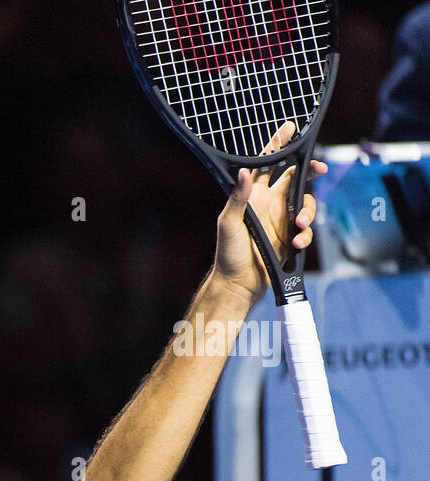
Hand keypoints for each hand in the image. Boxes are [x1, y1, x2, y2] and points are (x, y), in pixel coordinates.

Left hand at [212, 121, 325, 302]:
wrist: (239, 283)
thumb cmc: (228, 253)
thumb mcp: (229, 223)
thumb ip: (237, 198)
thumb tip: (243, 173)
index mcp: (253, 195)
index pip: (266, 164)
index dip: (277, 146)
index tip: (290, 129)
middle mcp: (269, 203)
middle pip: (295, 177)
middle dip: (310, 169)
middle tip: (320, 167)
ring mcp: (281, 219)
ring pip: (305, 202)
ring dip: (308, 211)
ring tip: (299, 227)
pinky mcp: (290, 235)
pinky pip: (306, 228)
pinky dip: (305, 234)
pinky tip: (296, 243)